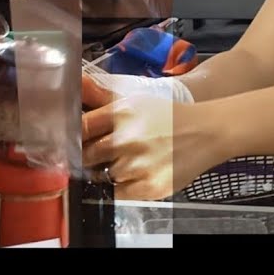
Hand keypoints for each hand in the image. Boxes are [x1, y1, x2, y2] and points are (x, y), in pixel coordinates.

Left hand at [82, 87, 225, 200]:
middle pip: (86, 155)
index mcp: (120, 114)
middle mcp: (127, 140)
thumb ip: (98, 95)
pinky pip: (118, 193)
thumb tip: (72, 81)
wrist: (205, 132)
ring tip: (123, 161)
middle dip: (87, 156)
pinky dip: (121, 186)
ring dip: (105, 171)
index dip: (71, 136)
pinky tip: (133, 173)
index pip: (80, 128)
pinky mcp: (149, 187)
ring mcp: (138, 166)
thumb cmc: (165, 115)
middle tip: (96, 153)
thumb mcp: (132, 100)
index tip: (68, 140)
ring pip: (102, 175)